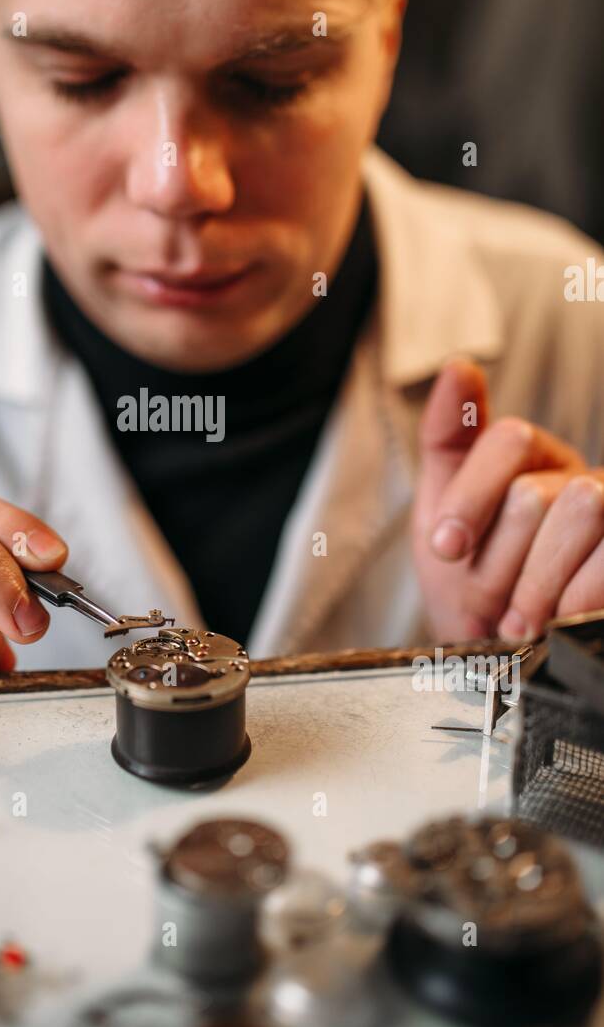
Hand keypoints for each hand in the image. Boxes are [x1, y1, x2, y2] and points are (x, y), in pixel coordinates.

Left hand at [412, 360, 603, 641]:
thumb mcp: (441, 512)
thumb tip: (460, 366)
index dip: (470, 498)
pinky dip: (576, 596)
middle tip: (490, 599)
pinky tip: (556, 620)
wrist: (501, 661)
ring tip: (518, 620)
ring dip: (537, 582)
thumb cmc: (474, 582)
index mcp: (532, 458)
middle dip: (502, 558)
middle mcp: (581, 478)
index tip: (447, 548)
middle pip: (537, 490)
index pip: (508, 441)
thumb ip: (447, 439)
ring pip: (584, 511)